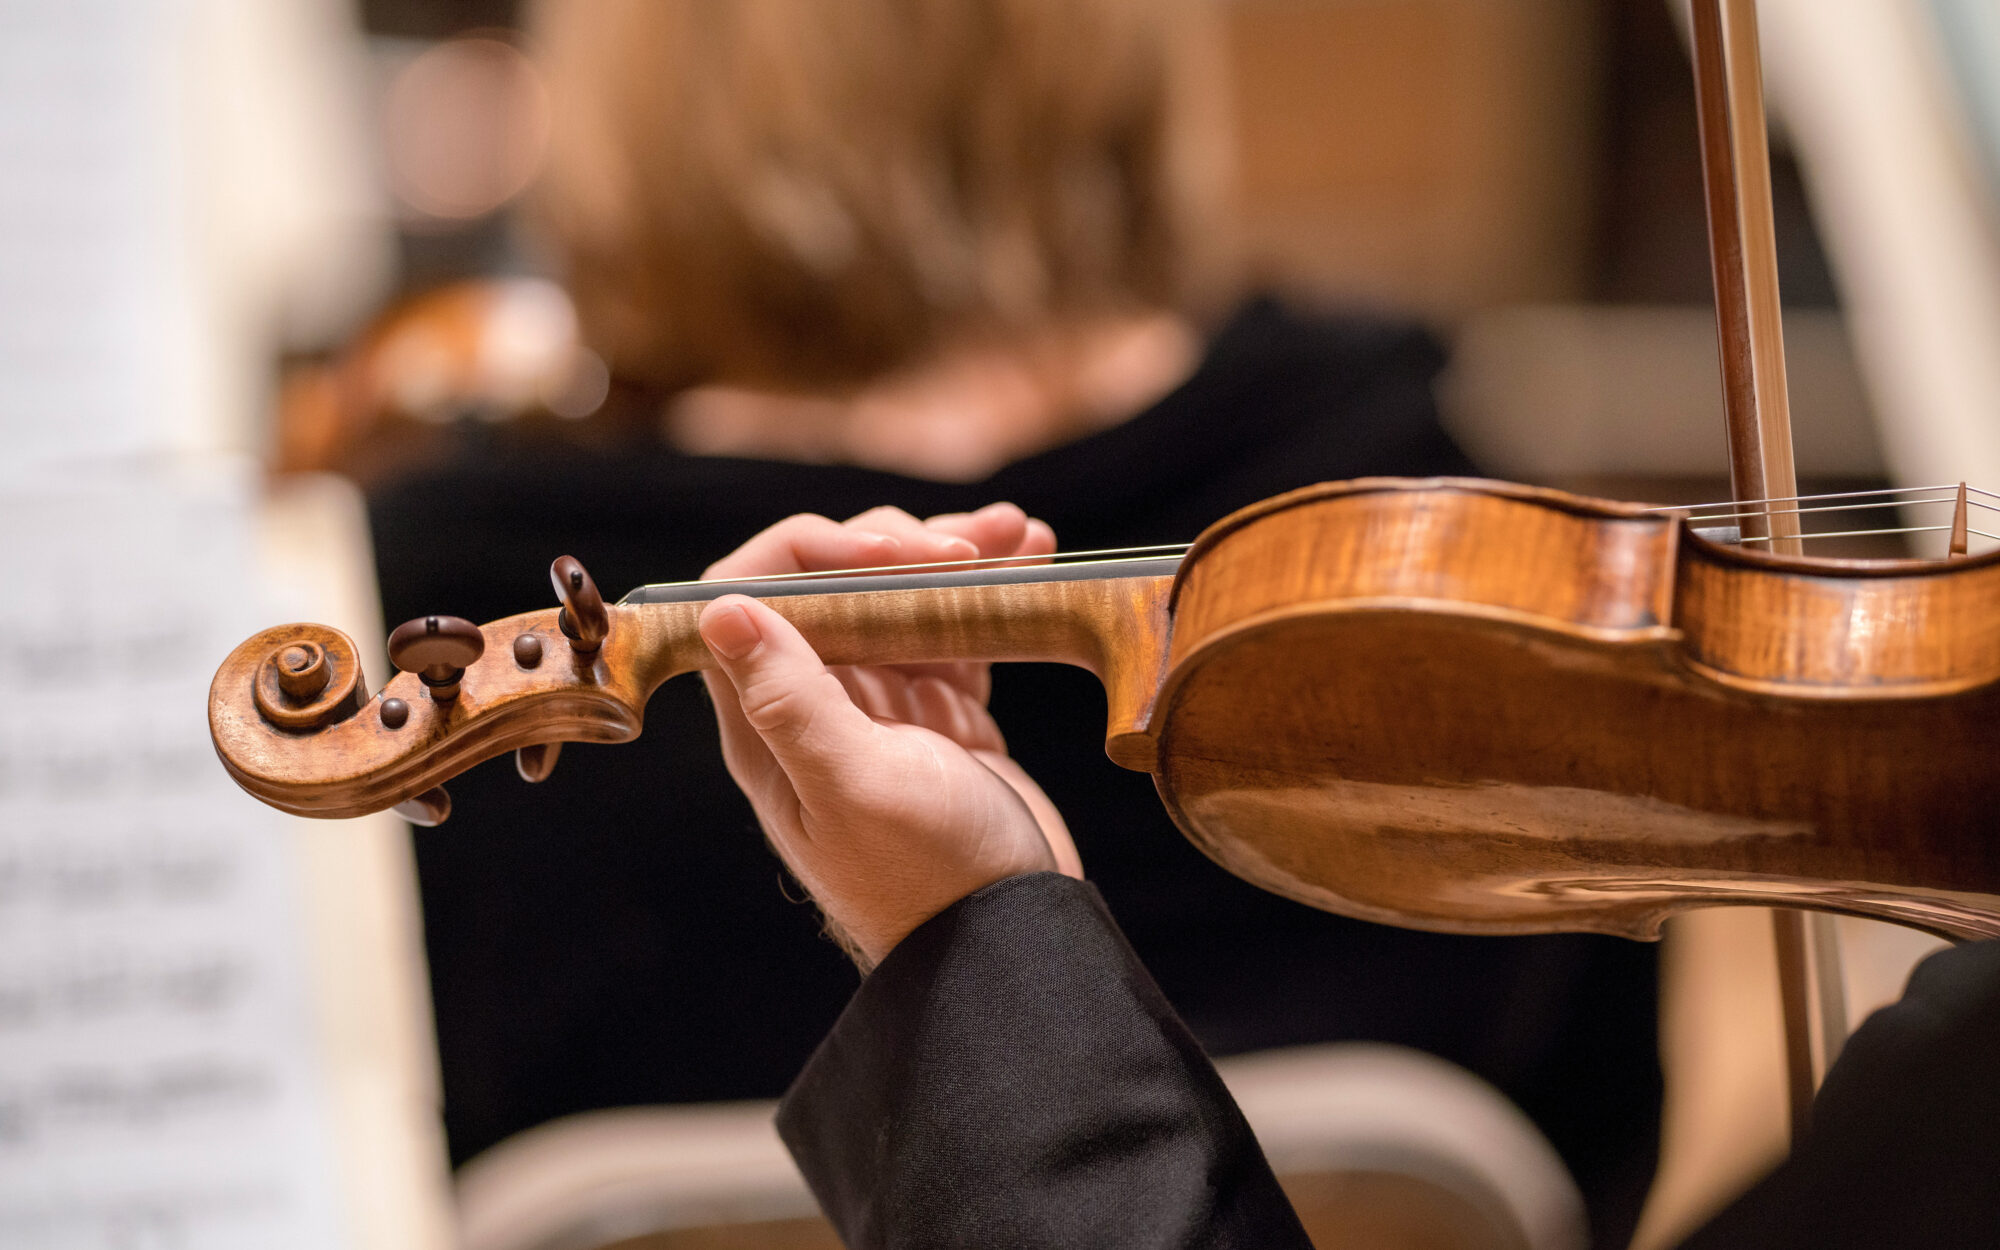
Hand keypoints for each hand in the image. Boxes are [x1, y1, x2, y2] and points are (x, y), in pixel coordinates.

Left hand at [698, 503, 1080, 967]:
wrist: (1011, 944)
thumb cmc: (931, 879)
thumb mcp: (860, 788)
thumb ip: (793, 700)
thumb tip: (723, 610)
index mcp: (769, 725)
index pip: (750, 598)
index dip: (813, 554)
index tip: (892, 553)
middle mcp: (814, 707)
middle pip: (831, 583)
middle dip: (900, 545)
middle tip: (973, 546)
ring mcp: (880, 709)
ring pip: (899, 596)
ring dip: (954, 554)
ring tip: (1020, 532)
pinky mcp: (942, 715)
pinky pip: (955, 630)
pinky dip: (990, 590)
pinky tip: (1032, 558)